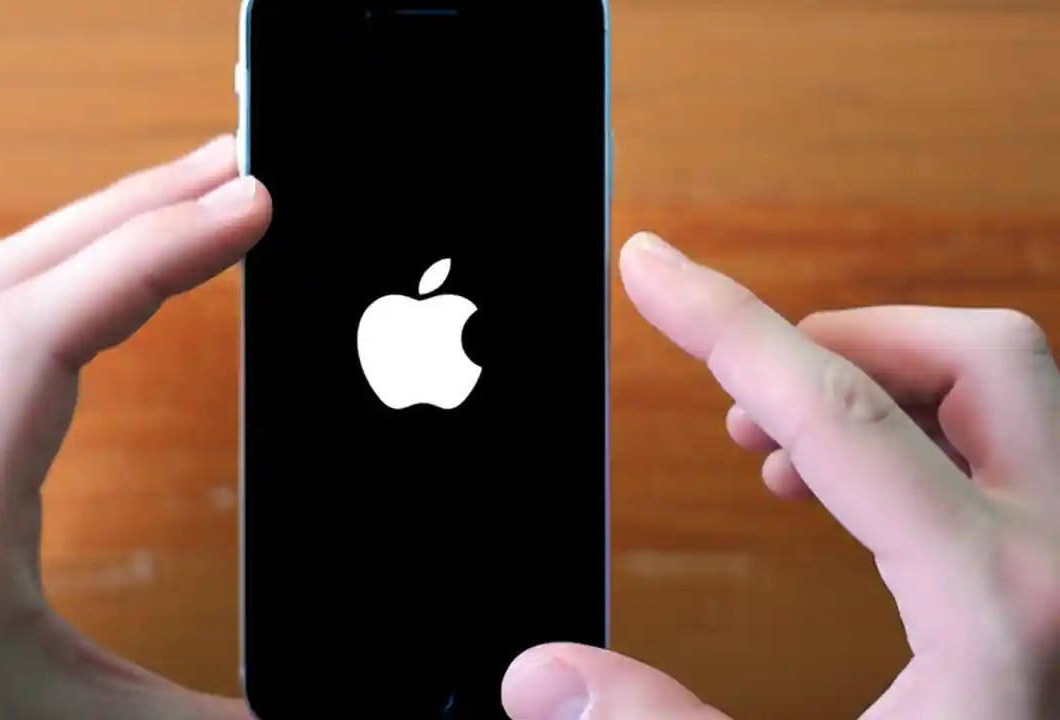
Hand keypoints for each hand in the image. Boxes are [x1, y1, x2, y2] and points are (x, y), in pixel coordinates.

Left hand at [0, 135, 270, 718]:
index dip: (151, 248)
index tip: (251, 205)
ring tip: (194, 210)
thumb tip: (440, 683)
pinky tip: (122, 297)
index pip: (30, 338)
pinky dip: (58, 305)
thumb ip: (297, 693)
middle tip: (237, 173)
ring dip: (89, 244)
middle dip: (126, 212)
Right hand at [502, 232, 1059, 718]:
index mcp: (995, 606)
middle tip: (740, 403)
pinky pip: (1022, 450)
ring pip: (1017, 388)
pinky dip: (927, 436)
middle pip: (978, 355)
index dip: (722, 321)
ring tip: (784, 454)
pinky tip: (857, 503)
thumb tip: (538, 678)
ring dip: (888, 385)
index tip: (653, 267)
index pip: (833, 408)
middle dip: (840, 344)